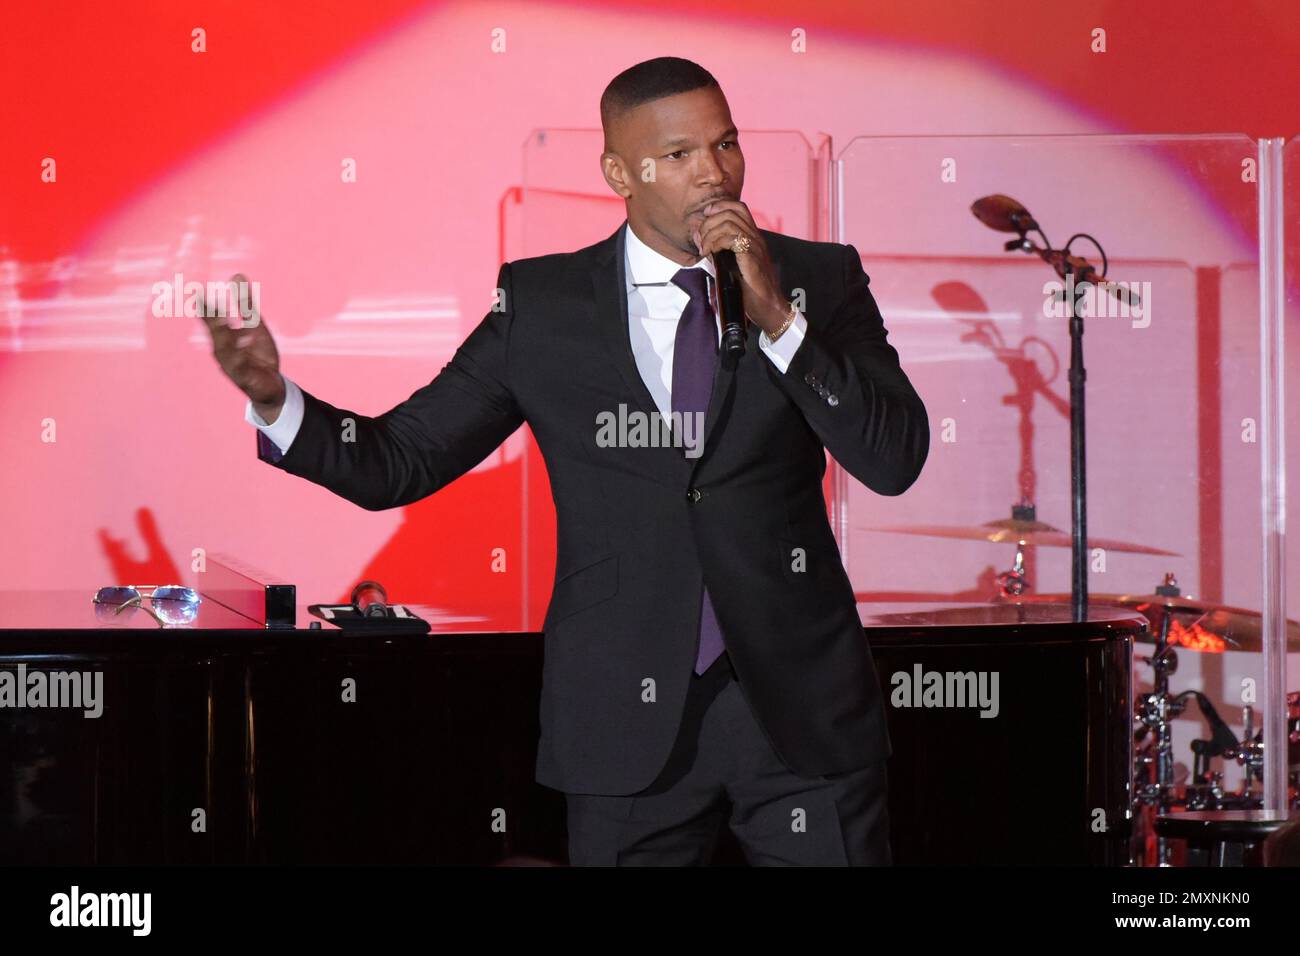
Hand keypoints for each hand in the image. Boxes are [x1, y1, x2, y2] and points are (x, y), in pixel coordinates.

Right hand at [196, 273, 284, 419]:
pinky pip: (240, 369)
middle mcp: (223, 351)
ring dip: (225, 337)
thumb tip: (237, 274)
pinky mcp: (244, 379)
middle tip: (208, 304)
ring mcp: (232, 366)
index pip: (212, 320)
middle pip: (216, 334)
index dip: (206, 308)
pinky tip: (246, 345)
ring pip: (225, 352)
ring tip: (226, 321)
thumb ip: (245, 304)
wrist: (270, 385)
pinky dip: (241, 358)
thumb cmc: (257, 354)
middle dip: (212, 320)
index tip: (198, 292)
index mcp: (223, 337)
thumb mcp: (255, 325)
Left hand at [691, 200, 788, 334]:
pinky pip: (732, 238)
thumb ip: (722, 253)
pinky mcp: (752, 257)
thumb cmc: (750, 290)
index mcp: (753, 237)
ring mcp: (755, 246)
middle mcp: (756, 237)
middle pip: (731, 211)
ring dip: (710, 233)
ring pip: (729, 223)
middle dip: (709, 222)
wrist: (768, 307)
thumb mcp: (733, 265)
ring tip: (704, 249)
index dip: (719, 206)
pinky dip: (716, 242)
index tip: (705, 217)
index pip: (738, 207)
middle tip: (700, 239)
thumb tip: (703, 244)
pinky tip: (711, 253)